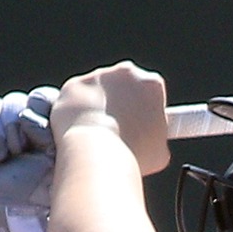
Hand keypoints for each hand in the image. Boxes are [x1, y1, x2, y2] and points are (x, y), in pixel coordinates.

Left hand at [49, 63, 170, 175]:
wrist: (98, 157)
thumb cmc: (133, 157)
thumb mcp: (159, 152)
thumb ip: (155, 138)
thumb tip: (148, 143)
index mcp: (152, 85)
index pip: (150, 94)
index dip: (144, 113)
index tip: (140, 126)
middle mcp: (126, 73)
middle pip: (123, 87)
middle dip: (120, 106)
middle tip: (118, 132)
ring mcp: (96, 77)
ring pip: (97, 93)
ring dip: (96, 110)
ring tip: (96, 139)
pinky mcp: (73, 86)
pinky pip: (74, 101)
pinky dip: (75, 116)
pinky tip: (79, 134)